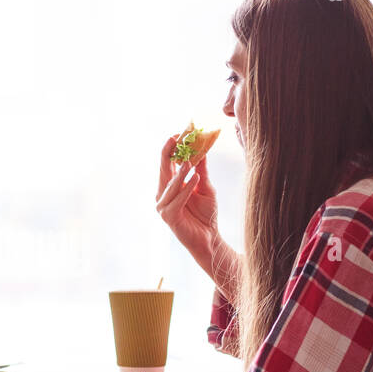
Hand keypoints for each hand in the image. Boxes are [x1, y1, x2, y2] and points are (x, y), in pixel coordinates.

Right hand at [156, 133, 219, 258]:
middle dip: (168, 153)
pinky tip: (195, 178)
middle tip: (175, 139)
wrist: (209, 238)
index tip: (178, 134)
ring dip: (179, 172)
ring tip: (190, 161)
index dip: (170, 148)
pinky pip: (176, 200)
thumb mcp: (206, 186)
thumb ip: (201, 169)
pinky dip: (186, 189)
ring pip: (169, 185)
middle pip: (163, 170)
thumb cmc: (206, 214)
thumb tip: (201, 148)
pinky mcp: (168, 217)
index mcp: (169, 186)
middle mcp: (163, 194)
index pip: (167, 163)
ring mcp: (163, 206)